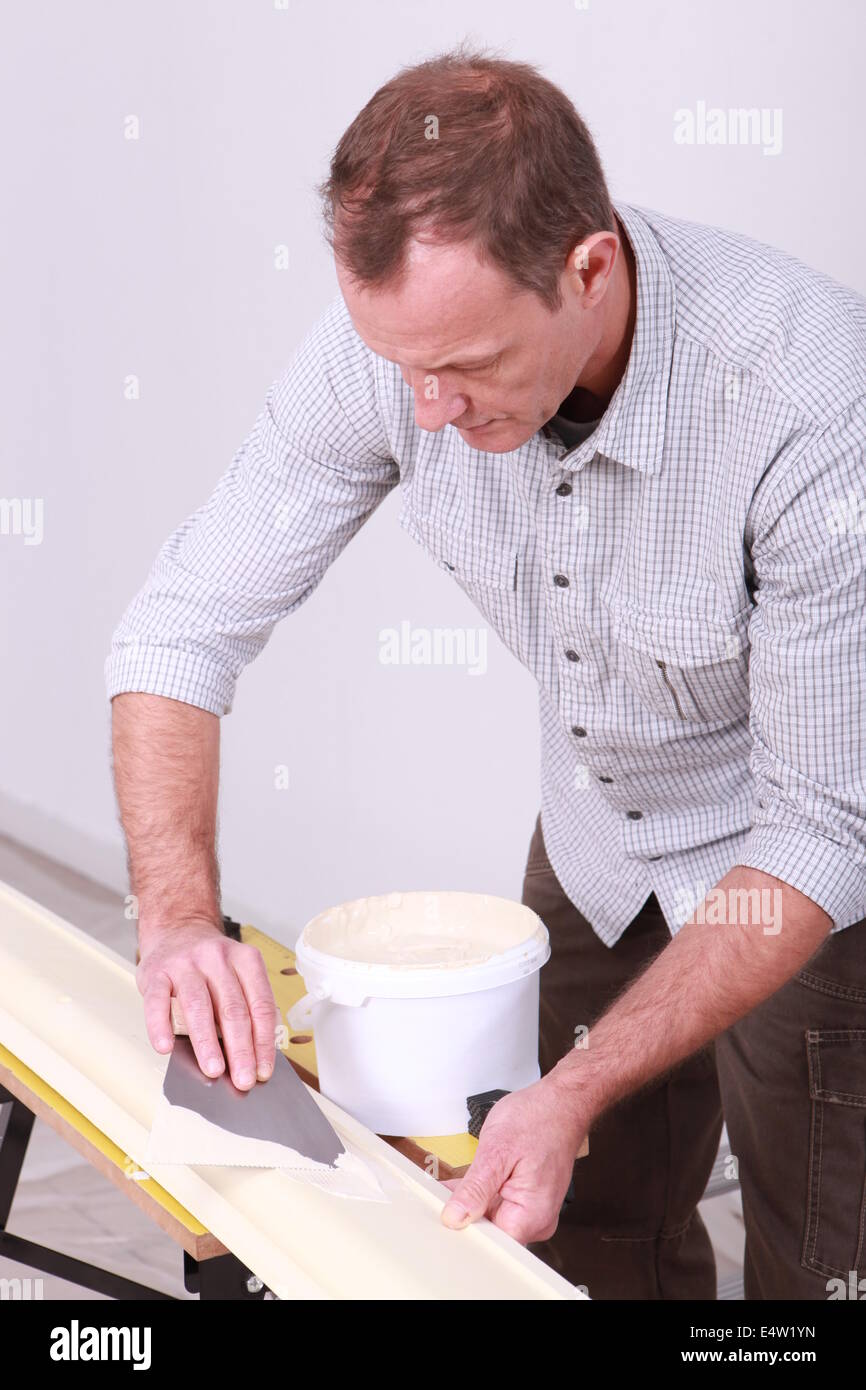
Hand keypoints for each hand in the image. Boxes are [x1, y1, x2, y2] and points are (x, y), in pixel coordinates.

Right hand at [137, 917, 278, 1090]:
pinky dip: (160, 1026)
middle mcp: (216, 958)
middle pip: (232, 1008)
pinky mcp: (156, 972)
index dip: (263, 1040)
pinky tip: (165, 1046)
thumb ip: (245, 1005)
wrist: (176, 929)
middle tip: (243, 1079)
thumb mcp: (237, 973)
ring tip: (214, 1069)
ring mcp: (185, 964)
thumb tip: (256, 1054)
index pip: (259, 1004)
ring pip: (198, 1006)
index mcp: (245, 959)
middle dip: (240, 1048)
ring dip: (207, 1042)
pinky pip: (157, 1002)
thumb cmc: (210, 964)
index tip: (263, 1069)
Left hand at [441, 1076, 587, 1242]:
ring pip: (492, 1218)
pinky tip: (471, 1182)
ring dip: (472, 1202)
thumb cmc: (538, 1118)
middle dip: (464, 1213)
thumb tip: (455, 1217)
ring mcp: (534, 1211)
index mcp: (531, 1215)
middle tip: (443, 1193)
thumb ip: (474, 1189)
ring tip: (458, 1183)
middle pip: (490, 1233)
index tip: (442, 1215)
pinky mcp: (528, 1201)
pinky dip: (482, 1195)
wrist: (561, 1103)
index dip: (462, 1230)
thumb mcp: (496, 1151)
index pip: (489, 1244)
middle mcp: (537, 1220)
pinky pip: (499, 1206)